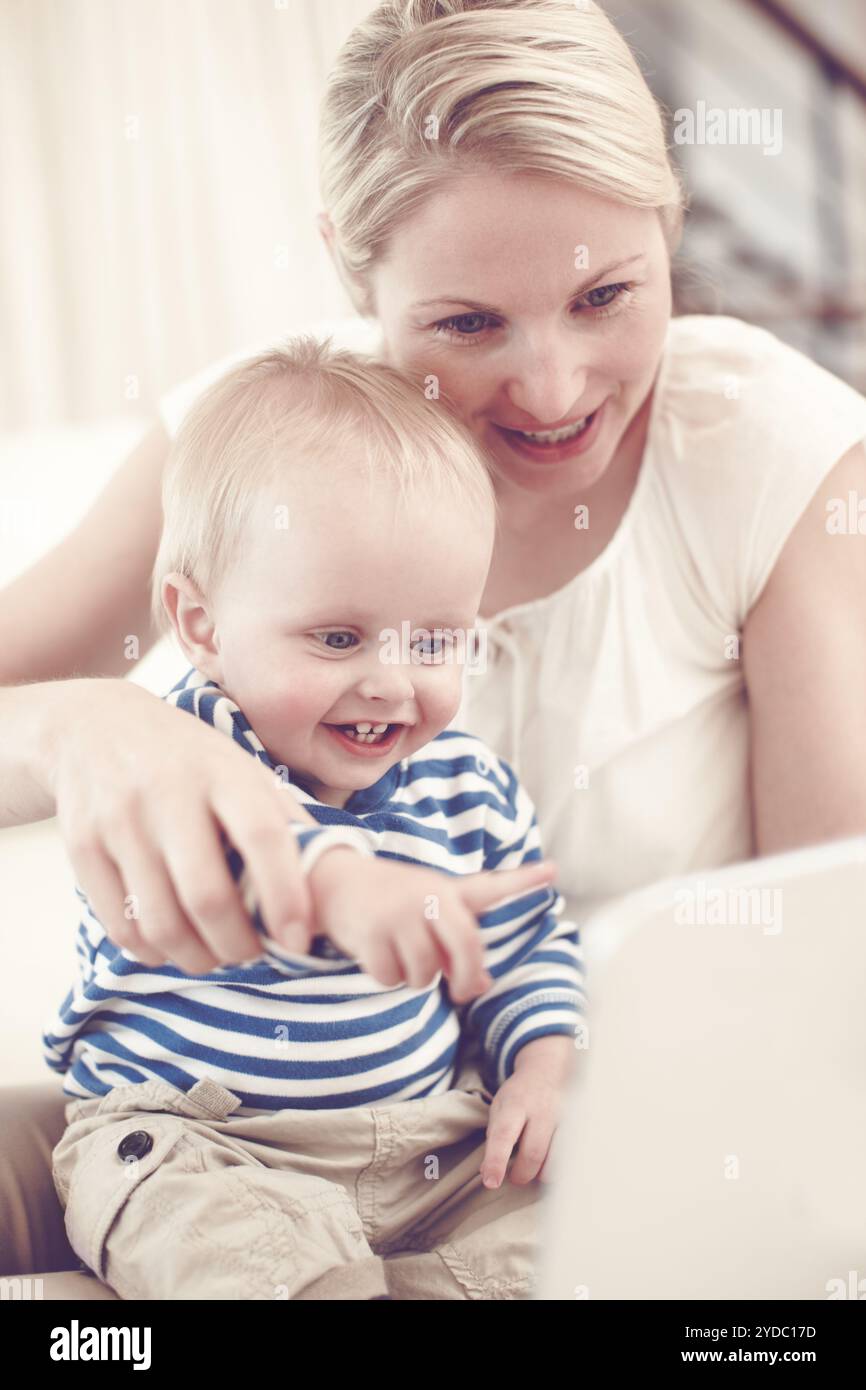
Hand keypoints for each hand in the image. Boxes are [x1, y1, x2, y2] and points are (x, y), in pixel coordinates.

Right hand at [50, 678, 316, 973]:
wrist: (92, 726)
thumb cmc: (188, 759)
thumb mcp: (239, 768)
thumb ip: (283, 817)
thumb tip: (329, 880)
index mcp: (222, 771)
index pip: (262, 837)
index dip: (286, 895)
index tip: (299, 939)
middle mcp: (168, 793)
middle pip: (207, 895)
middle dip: (238, 945)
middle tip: (252, 954)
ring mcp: (120, 821)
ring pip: (161, 921)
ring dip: (197, 958)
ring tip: (215, 957)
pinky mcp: (81, 847)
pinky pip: (120, 925)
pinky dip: (152, 951)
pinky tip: (171, 946)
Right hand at [308, 848, 556, 1003]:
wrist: (332, 882)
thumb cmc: (390, 902)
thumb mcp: (427, 913)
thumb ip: (457, 946)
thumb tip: (481, 986)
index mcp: (446, 891)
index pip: (490, 887)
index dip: (523, 880)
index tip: (553, 871)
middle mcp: (427, 898)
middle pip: (466, 947)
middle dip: (465, 976)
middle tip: (460, 991)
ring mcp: (399, 914)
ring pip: (425, 972)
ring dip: (415, 978)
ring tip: (400, 956)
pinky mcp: (372, 932)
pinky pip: (391, 977)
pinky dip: (385, 977)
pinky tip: (375, 955)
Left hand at [479, 1069, 563, 1188]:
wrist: (549, 1069)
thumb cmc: (519, 1096)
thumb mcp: (499, 1108)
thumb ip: (493, 1139)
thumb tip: (487, 1173)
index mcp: (516, 1104)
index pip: (504, 1135)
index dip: (496, 1161)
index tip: (491, 1182)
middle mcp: (542, 1109)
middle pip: (533, 1154)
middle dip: (521, 1174)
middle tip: (514, 1176)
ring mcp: (564, 1118)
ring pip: (555, 1162)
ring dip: (540, 1172)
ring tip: (532, 1164)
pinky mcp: (579, 1126)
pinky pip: (570, 1159)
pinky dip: (557, 1167)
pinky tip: (549, 1160)